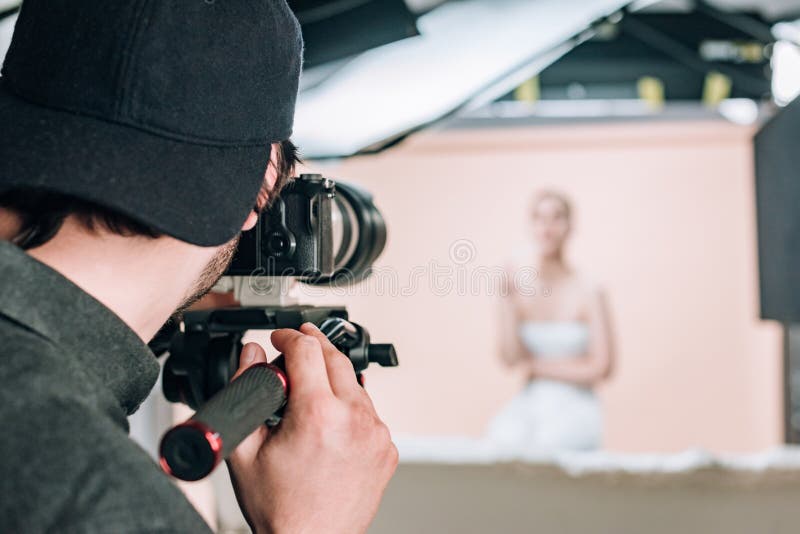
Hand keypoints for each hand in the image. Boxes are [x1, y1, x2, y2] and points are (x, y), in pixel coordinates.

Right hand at [227, 323, 397, 533]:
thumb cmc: (280, 508)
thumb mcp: (246, 449)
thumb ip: (247, 391)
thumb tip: (250, 355)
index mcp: (318, 414)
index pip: (307, 350)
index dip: (289, 336)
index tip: (280, 338)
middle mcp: (354, 419)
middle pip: (336, 358)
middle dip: (314, 346)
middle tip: (297, 344)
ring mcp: (376, 434)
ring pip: (356, 385)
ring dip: (334, 377)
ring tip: (311, 387)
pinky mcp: (387, 448)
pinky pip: (369, 413)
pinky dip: (351, 407)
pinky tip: (332, 419)